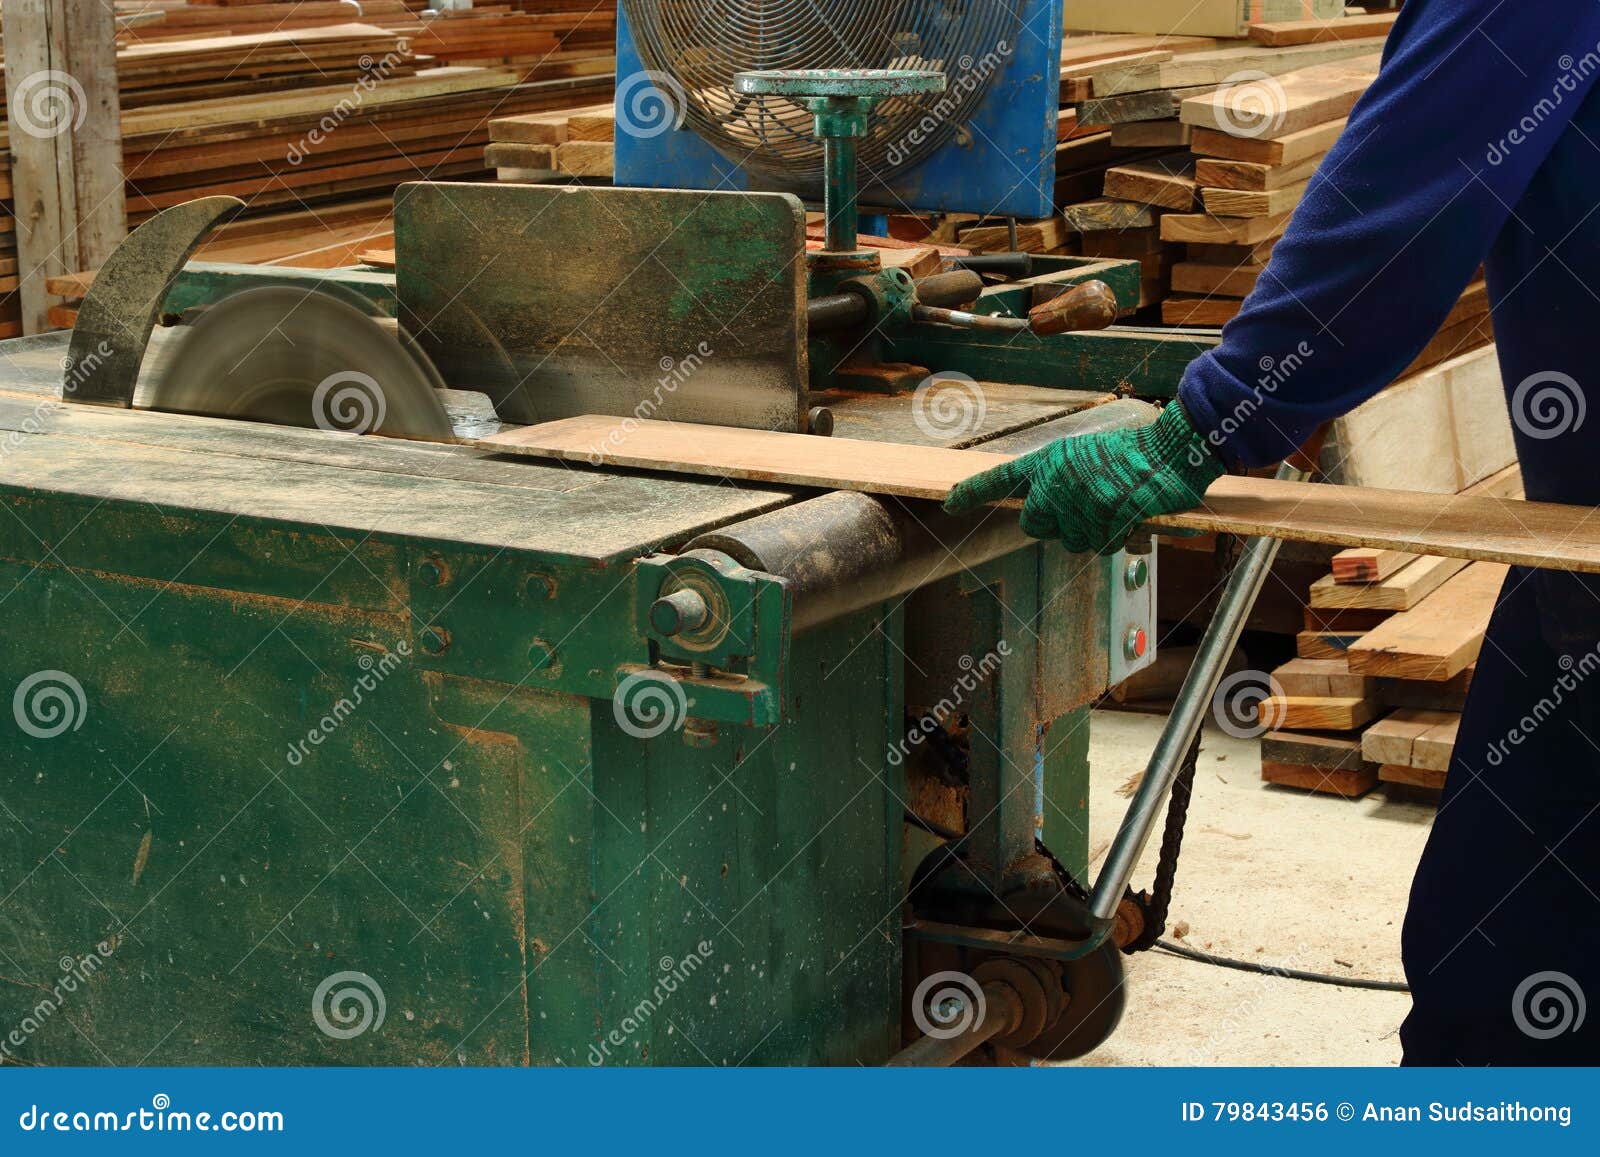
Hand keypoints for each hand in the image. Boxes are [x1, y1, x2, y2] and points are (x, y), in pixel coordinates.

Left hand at [942, 401, 1224, 554]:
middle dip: (1057, 525)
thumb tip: (1042, 513)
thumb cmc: (1133, 455)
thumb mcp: (1086, 457)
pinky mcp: (1104, 518)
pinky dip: (1115, 538)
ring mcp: (1080, 501)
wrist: (1172, 450)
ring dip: (1091, 533)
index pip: (1002, 478)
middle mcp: (1058, 481)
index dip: (973, 492)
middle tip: (1086, 508)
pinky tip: (1128, 514)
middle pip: (1036, 525)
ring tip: (1114, 506)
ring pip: (1071, 540)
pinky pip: (1101, 545)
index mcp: (1051, 460)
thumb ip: (1059, 480)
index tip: (950, 501)